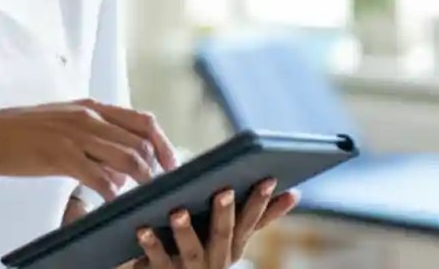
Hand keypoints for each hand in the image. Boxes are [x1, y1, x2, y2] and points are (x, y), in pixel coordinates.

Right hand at [0, 98, 178, 200]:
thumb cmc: (24, 131)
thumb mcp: (65, 121)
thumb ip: (93, 134)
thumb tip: (117, 164)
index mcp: (92, 107)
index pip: (142, 120)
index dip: (163, 142)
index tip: (170, 162)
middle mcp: (89, 117)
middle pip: (140, 141)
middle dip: (155, 165)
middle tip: (158, 183)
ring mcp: (77, 135)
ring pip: (126, 158)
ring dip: (139, 179)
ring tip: (141, 193)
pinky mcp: (62, 156)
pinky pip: (99, 177)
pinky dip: (111, 191)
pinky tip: (111, 200)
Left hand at [128, 179, 299, 267]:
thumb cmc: (207, 250)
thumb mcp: (235, 235)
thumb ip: (261, 216)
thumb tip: (296, 193)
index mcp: (234, 244)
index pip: (251, 220)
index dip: (260, 201)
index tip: (268, 179)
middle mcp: (217, 259)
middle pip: (224, 234)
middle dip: (225, 213)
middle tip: (224, 191)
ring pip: (192, 251)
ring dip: (186, 231)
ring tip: (178, 211)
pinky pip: (157, 260)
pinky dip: (151, 245)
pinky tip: (142, 228)